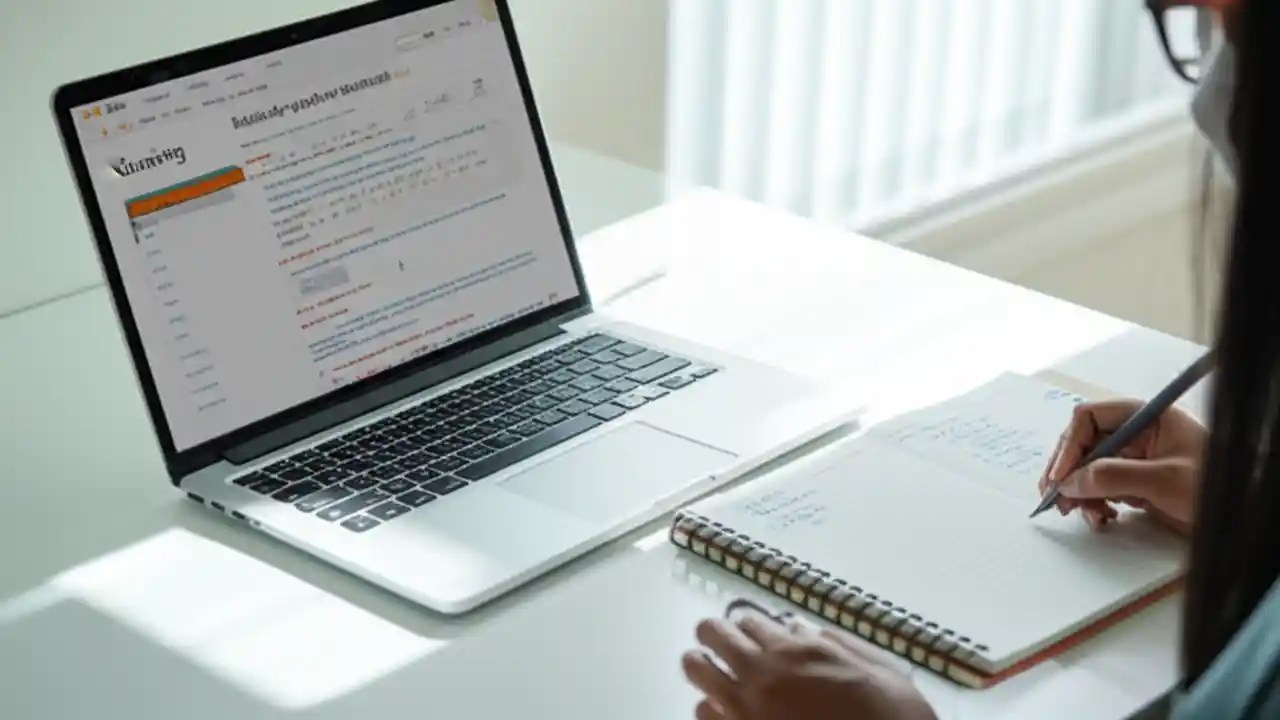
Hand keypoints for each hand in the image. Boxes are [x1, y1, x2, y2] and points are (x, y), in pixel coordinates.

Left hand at [682, 608, 935, 719]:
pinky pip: (701, 712)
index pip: (749, 619)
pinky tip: (723, 711)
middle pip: (712, 632)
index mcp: (798, 651)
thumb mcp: (881, 669)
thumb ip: (841, 644)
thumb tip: (806, 631)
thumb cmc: (890, 717)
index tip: (754, 633)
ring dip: (704, 666)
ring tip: (712, 673)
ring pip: (696, 668)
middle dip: (716, 635)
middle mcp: (763, 673)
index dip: (750, 625)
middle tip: (724, 645)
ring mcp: (744, 708)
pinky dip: (709, 707)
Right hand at [1040, 399, 1205, 534]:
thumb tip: (1070, 482)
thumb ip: (1113, 477)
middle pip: (1083, 446)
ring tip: (1088, 515)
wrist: (1245, 515)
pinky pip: (1102, 488)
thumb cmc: (1217, 487)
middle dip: (1069, 473)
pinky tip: (1103, 517)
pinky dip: (1094, 503)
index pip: (1088, 419)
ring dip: (1080, 493)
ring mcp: (1136, 459)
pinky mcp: (1137, 483)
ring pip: (1088, 470)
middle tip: (1057, 500)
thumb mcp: (1164, 480)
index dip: (1068, 446)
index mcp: (1146, 417)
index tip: (1059, 477)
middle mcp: (1137, 434)